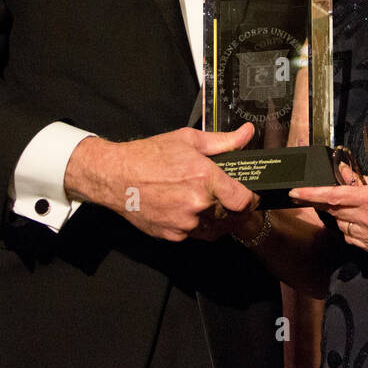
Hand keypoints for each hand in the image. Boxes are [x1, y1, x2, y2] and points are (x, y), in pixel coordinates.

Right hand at [65, 124, 258, 241]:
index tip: (252, 196)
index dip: (252, 200)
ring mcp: (184, 223)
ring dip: (220, 221)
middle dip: (237, 209)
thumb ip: (223, 141)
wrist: (115, 176)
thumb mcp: (188, 140)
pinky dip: (200, 226)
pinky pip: (196, 235)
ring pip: (216, 229)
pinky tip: (194, 212)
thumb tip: (247, 133)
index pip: (244, 201)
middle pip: (232, 217)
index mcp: (205, 178)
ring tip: (215, 206)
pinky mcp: (172, 235)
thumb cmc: (150, 155)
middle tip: (233, 200)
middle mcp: (196, 204)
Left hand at [290, 171, 367, 254]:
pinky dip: (351, 229)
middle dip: (328, 202)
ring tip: (358, 208)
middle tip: (328, 195)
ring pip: (341, 226)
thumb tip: (343, 173)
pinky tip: (363, 222)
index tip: (295, 192)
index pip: (333, 196)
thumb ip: (363, 180)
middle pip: (334, 211)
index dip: (311, 194)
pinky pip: (352, 238)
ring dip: (342, 216)